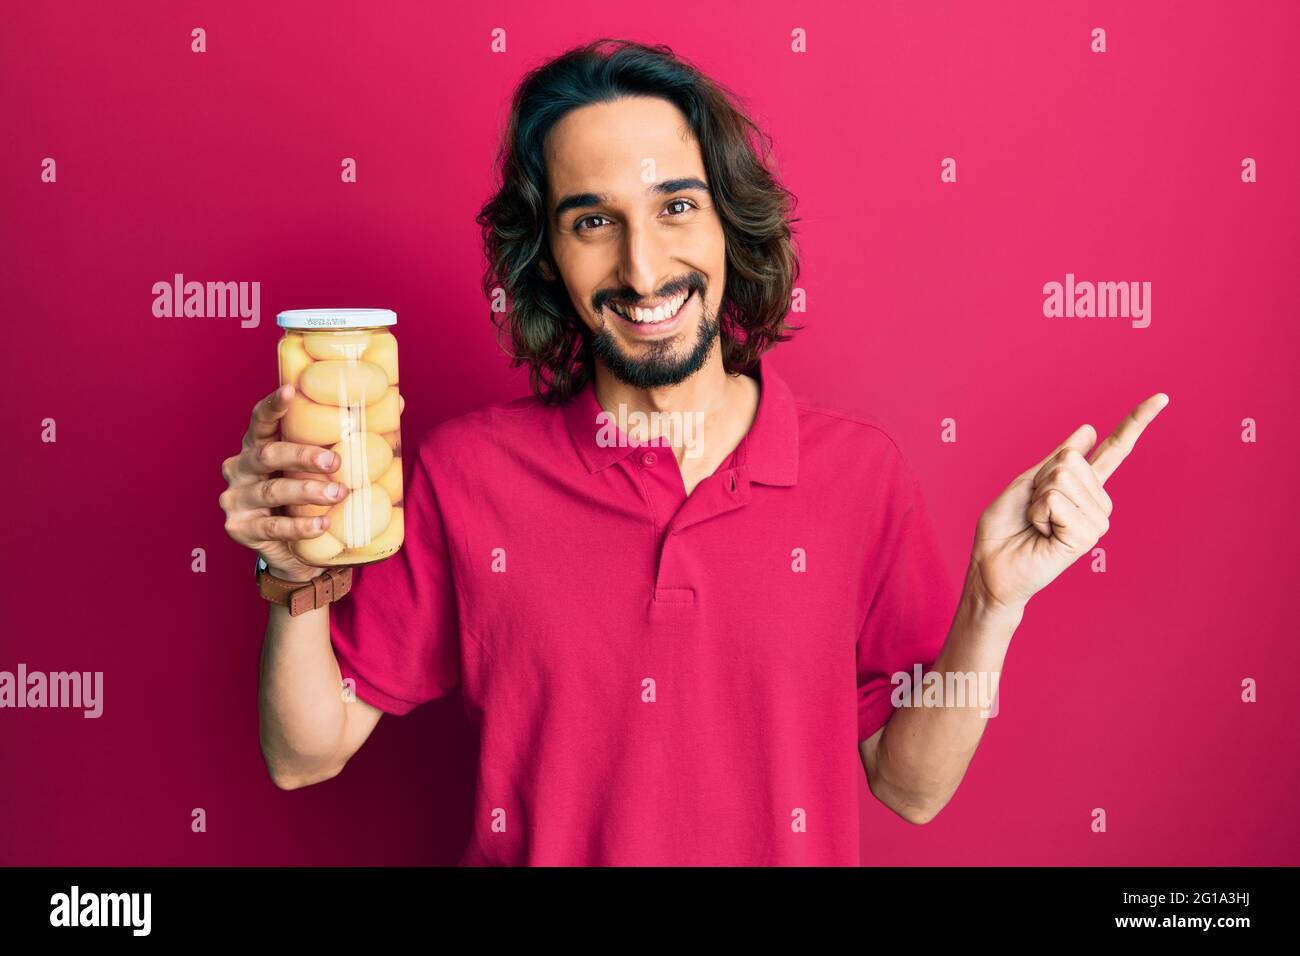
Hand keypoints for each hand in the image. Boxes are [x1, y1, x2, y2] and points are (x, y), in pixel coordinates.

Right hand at [219, 384, 351, 582]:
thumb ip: (350, 438)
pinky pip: (273, 527)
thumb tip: (396, 402)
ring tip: (338, 493)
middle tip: (335, 461)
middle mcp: (240, 468)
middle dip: (302, 455)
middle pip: (267, 455)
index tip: (289, 390)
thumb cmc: (308, 498)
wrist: (293, 552)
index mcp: (258, 446)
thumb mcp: (322, 468)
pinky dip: (300, 526)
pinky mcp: (241, 529)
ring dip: (308, 491)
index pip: (260, 420)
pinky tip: (322, 525)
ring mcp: (237, 499)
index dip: (272, 405)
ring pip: (272, 490)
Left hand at [967, 393, 1169, 613]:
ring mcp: (1095, 521)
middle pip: (1070, 458)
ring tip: (1036, 524)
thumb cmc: (1004, 528)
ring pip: (1062, 479)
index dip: (1136, 423)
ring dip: (1036, 499)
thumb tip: (1089, 429)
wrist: (991, 566)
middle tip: (1032, 510)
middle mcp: (1096, 502)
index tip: (1161, 398)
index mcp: (1083, 486)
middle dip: (1038, 480)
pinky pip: (1056, 501)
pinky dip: (1038, 513)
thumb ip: (1056, 459)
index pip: (1115, 450)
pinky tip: (1042, 534)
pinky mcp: (1086, 537)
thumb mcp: (1027, 483)